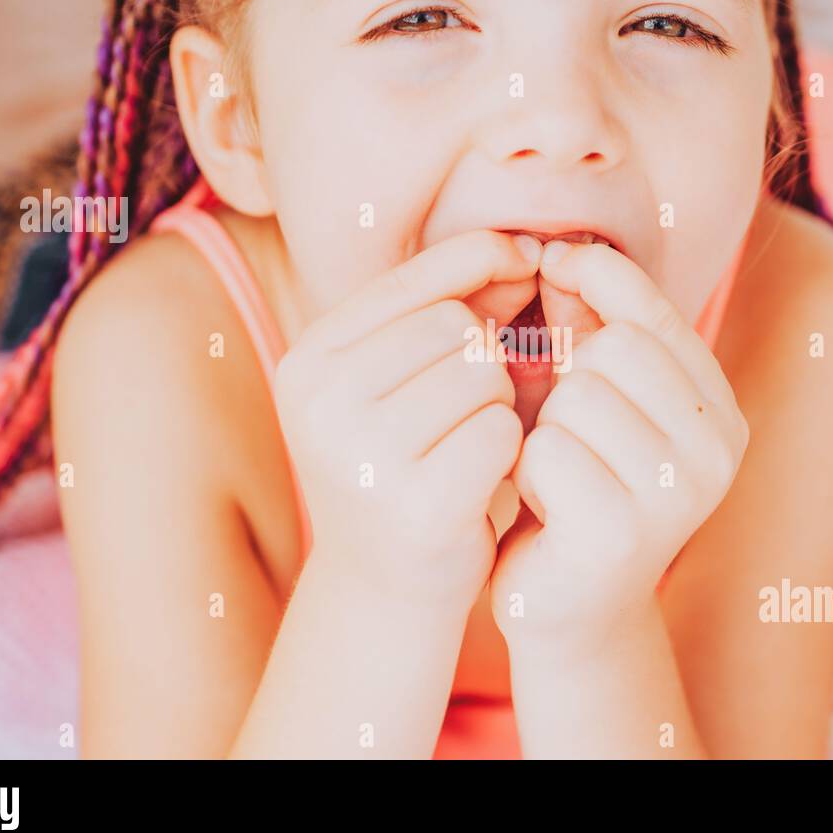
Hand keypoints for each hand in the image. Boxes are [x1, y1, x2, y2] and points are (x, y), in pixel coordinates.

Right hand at [274, 232, 540, 611]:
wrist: (385, 586)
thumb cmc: (403, 465)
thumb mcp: (398, 380)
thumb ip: (446, 309)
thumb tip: (523, 246)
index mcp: (308, 359)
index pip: (417, 279)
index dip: (481, 262)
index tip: (523, 264)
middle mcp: (321, 401)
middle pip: (455, 326)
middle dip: (487, 356)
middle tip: (473, 403)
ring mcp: (363, 454)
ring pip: (483, 374)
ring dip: (499, 402)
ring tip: (471, 440)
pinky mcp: (416, 503)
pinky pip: (500, 430)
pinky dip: (510, 447)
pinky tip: (486, 475)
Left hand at [491, 240, 747, 652]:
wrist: (568, 605)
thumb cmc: (576, 487)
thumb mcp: (588, 399)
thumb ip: (585, 327)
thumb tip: (563, 250)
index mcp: (720, 411)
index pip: (656, 312)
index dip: (599, 276)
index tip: (555, 264)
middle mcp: (718, 451)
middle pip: (618, 348)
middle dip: (568, 376)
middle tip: (561, 425)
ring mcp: (676, 497)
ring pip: (578, 396)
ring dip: (544, 428)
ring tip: (556, 471)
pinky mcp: (621, 535)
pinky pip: (546, 451)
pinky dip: (527, 471)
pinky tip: (543, 506)